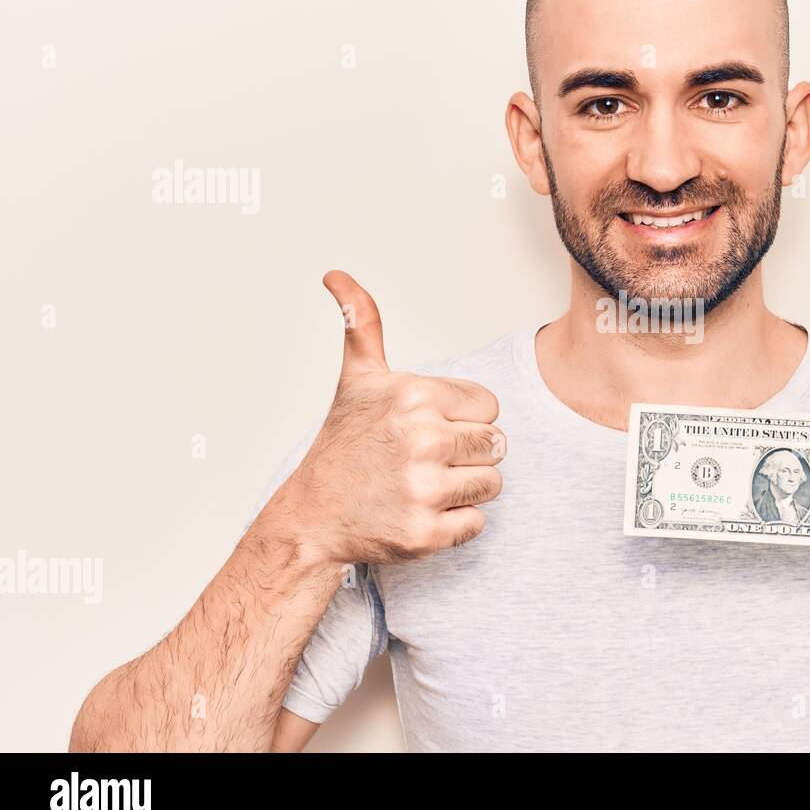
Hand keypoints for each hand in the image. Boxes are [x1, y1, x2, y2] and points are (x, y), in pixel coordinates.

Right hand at [282, 270, 504, 565]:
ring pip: (493, 484)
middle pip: (497, 444)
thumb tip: (336, 275)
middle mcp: (421, 440)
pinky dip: (455, 525)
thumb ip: (361, 324)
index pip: (489, 406)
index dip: (463, 418)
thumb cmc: (344, 446)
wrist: (312, 518)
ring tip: (424, 485)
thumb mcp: (356, 381)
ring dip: (466, 489)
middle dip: (468, 454)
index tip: (426, 428)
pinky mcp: (426, 534)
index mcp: (414, 397)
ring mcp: (423, 490)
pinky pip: (477, 524)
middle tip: (425, 461)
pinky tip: (420, 513)